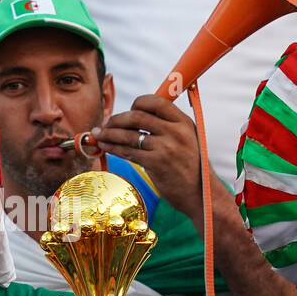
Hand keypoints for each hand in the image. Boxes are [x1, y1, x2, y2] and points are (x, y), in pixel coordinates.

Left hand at [93, 94, 203, 216]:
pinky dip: (113, 147)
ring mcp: (166, 147)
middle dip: (116, 119)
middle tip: (105, 124)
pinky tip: (105, 146)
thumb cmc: (189, 167)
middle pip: (137, 116)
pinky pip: (128, 151)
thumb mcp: (186, 139)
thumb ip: (168, 126)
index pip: (156, 101)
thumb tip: (137, 115)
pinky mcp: (156, 163)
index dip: (137, 103)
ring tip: (98, 134)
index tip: (127, 110)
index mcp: (183, 121)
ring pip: (129, 134)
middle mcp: (176, 131)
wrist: (198, 193)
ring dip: (109, 133)